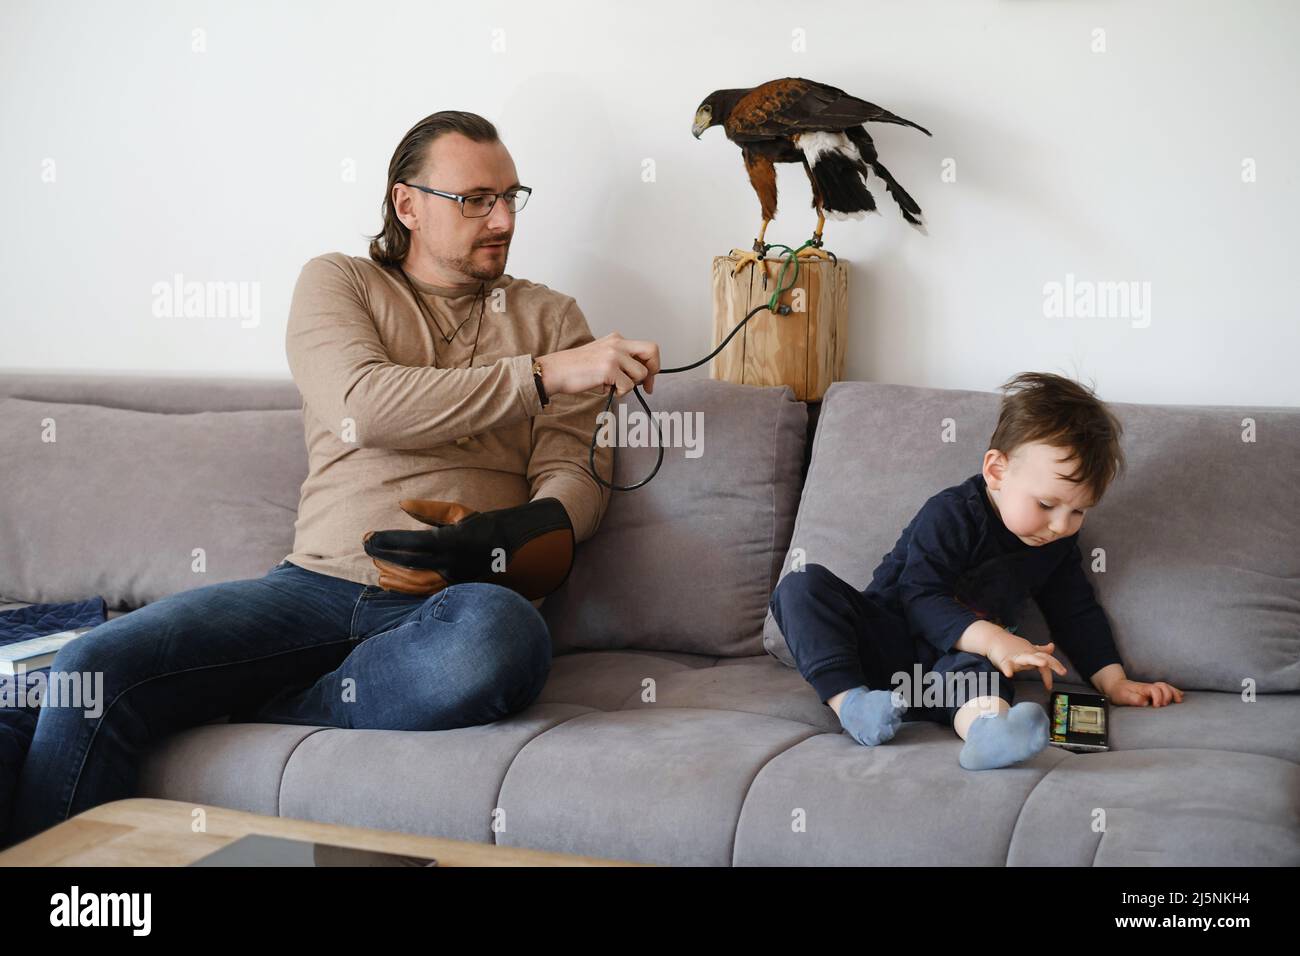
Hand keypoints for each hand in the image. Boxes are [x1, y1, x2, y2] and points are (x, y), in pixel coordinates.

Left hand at [362, 497, 574, 599]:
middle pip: (408, 565)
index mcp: (451, 541)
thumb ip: (429, 510)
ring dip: (393, 575)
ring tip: (377, 567)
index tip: (368, 536)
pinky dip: (404, 588)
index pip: (410, 544)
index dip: (386, 541)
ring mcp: (454, 580)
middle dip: (384, 556)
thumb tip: (401, 504)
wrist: (517, 548)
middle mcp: (451, 564)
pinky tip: (391, 583)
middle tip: (367, 547)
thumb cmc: (486, 526)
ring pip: (415, 583)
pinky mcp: (456, 590)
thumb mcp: (460, 513)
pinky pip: (424, 593)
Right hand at [537, 331, 660, 397]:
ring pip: (640, 374)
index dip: (653, 365)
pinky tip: (604, 388)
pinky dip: (618, 393)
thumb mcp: (603, 357)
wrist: (555, 371)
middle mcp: (618, 343)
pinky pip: (627, 386)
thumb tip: (645, 378)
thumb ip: (622, 362)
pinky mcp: (608, 369)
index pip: (648, 347)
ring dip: (629, 386)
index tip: (648, 381)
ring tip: (611, 385)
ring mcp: (614, 355)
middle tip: (645, 386)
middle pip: (652, 351)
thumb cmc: (577, 368)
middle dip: (652, 371)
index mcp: (617, 339)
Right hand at [987, 636, 1067, 690]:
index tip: (1058, 679)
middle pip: (1043, 659)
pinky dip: (1008, 670)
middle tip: (1063, 672)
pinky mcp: (1004, 660)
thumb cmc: (1011, 645)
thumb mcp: (1028, 648)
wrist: (993, 638)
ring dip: (1036, 660)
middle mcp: (1026, 655)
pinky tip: (1009, 674)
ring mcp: (1016, 657)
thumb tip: (1052, 647)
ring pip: (1028, 658)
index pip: (1048, 660)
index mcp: (1033, 654)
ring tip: (1043, 663)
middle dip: (1053, 664)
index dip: (1056, 668)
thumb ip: (1041, 650)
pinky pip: (1006, 666)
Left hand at [1106, 679, 1183, 706]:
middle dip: (1167, 695)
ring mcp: (1151, 688)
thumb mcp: (1123, 696)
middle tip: (1164, 705)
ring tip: (1179, 700)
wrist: (1116, 686)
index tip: (1156, 706)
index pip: (1154, 689)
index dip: (1157, 697)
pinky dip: (1174, 691)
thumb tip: (1145, 702)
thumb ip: (1133, 699)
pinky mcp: (1153, 691)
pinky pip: (1166, 689)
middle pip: (1162, 686)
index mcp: (1142, 688)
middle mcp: (1148, 687)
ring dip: (1173, 692)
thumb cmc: (1119, 692)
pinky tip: (1180, 696)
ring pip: (1166, 686)